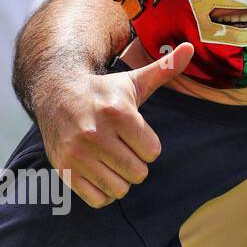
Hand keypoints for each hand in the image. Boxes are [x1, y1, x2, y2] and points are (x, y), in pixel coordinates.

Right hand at [40, 43, 193, 207]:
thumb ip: (164, 69)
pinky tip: (100, 173)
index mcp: (118, 113)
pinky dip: (103, 192)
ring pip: (119, 188)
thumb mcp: (134, 80)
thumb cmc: (103, 91)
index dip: (148, 146)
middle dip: (136, 163)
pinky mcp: (64, 170)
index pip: (153, 151)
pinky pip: (98, 199)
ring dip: (120, 179)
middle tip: (123, 149)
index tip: (135, 135)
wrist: (55, 94)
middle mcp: (95, 134)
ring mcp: (77, 153)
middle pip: (138, 172)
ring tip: (111, 160)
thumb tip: (191, 48)